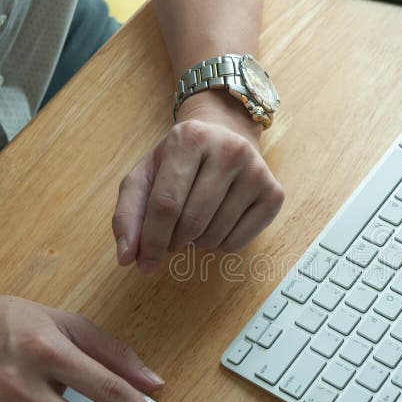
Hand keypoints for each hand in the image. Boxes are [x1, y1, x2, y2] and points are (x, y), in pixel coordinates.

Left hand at [112, 91, 284, 273]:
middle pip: (192, 222)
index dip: (152, 240)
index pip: (166, 203)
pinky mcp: (274, 193)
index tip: (144, 263)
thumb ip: (128, 214)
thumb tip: (127, 257)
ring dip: (197, 243)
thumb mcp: (146, 176)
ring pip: (215, 236)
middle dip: (175, 241)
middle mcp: (229, 149)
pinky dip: (220, 246)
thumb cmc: (181, 163)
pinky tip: (218, 225)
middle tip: (173, 234)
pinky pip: (238, 243)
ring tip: (196, 223)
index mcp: (190, 138)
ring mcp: (257, 171)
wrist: (225, 137)